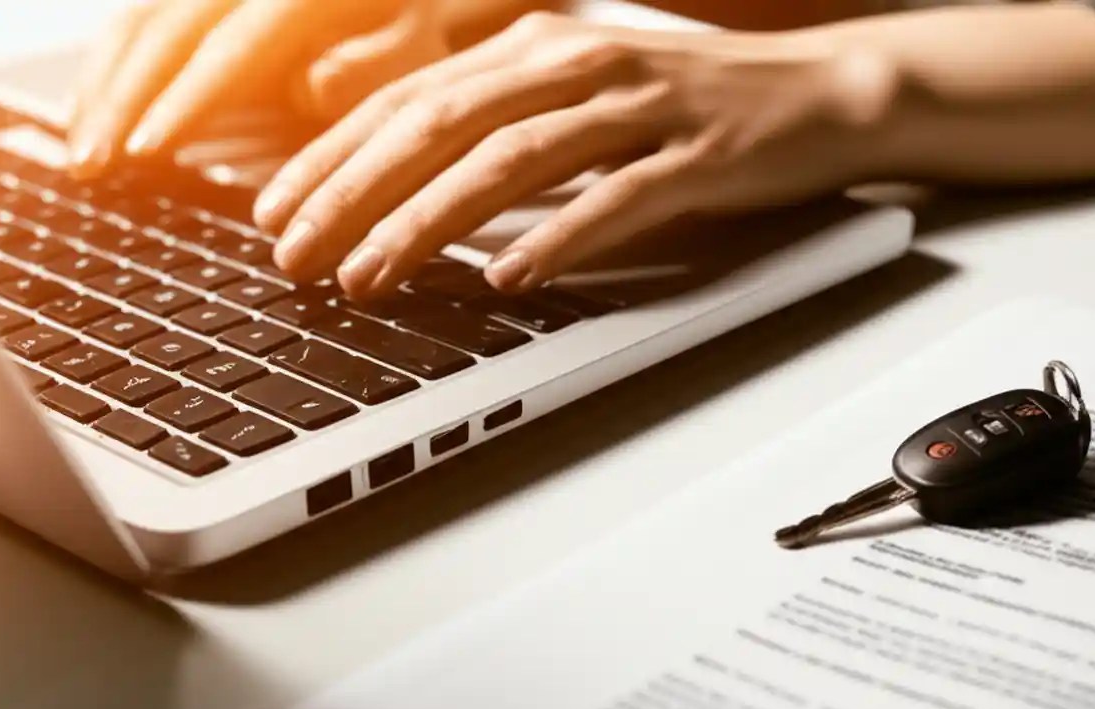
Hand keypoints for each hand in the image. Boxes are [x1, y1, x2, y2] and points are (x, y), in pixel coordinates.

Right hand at [68, 0, 449, 177]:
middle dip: (121, 95)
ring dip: (105, 84)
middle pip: (170, 23)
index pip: (233, 41)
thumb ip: (373, 66)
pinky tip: (98, 114)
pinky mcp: (218, 1)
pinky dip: (117, 66)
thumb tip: (309, 87)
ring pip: (148, 15)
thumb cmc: (432, 24)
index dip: (186, 96)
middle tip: (90, 167)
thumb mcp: (423, 46)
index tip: (146, 148)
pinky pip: (152, 17)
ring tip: (82, 153)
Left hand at [256, 12, 904, 298]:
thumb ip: (496, 117)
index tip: (275, 213)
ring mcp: (639, 107)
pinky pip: (616, 198)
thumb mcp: (578, 93)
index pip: (410, 100)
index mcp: (536, 45)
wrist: (819, 91)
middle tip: (294, 256)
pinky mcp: (696, 155)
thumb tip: (399, 167)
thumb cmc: (686, 104)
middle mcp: (578, 62)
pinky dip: (557, 237)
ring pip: (513, 160)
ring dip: (431, 221)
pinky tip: (509, 278)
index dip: (332, 157)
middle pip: (442, 125)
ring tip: (371, 277)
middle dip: (354, 193)